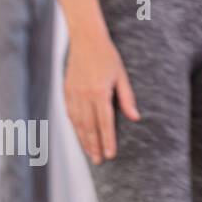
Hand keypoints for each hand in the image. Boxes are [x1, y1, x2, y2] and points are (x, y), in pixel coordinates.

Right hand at [65, 30, 139, 164]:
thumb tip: (135, 118)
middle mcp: (84, 96)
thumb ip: (127, 98)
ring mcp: (73, 94)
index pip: (105, 122)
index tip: (110, 155)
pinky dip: (75, 128)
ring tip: (90, 154)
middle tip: (99, 162)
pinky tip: (80, 136)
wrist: (85, 40)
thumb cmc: (108, 56)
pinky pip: (70, 115)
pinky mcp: (66, 92)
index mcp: (100, 92)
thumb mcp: (122, 75)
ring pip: (78, 123)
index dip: (108, 140)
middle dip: (94, 146)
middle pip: (89, 127)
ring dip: (84, 140)